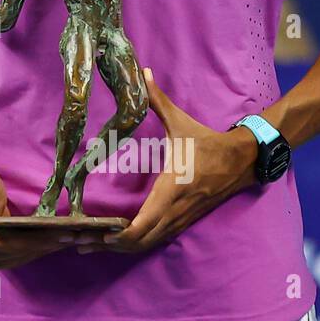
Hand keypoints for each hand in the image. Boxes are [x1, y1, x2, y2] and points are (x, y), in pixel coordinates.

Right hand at [0, 168, 104, 271]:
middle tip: (80, 236)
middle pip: (24, 253)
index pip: (15, 243)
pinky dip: (43, 248)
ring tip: (76, 239)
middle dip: (52, 244)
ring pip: (27, 257)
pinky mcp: (0, 261)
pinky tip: (61, 240)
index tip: (65, 234)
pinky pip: (25, 256)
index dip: (41, 240)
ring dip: (51, 248)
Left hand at [97, 68, 257, 255]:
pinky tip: (113, 241)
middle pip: (138, 242)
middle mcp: (175, 211)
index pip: (142, 225)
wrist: (243, 160)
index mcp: (171, 189)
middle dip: (107, 244)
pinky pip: (156, 239)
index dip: (117, 235)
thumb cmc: (207, 142)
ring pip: (147, 244)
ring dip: (118, 248)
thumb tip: (142, 72)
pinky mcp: (184, 221)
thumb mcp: (181, 122)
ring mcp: (181, 220)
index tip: (93, 233)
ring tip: (86, 245)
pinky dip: (134, 244)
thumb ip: (157, 99)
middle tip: (76, 241)